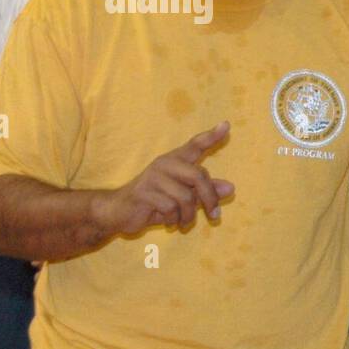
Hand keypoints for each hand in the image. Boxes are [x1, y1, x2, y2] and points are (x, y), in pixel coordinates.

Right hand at [95, 122, 233, 233]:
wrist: (118, 211)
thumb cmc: (156, 202)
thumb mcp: (184, 198)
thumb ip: (205, 192)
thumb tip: (230, 188)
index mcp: (176, 160)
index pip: (195, 145)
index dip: (211, 136)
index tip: (226, 125)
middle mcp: (165, 163)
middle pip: (199, 176)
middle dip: (210, 199)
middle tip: (214, 216)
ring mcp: (153, 177)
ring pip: (186, 197)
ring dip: (190, 215)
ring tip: (185, 222)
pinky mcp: (143, 192)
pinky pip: (170, 208)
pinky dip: (175, 220)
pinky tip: (169, 222)